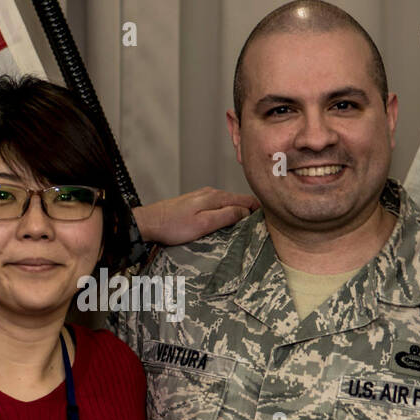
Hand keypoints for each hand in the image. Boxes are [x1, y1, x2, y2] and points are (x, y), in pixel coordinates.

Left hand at [133, 188, 258, 245]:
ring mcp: (202, 197)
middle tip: (260, 226)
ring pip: (227, 204)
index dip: (258, 209)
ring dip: (237, 213)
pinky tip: (225, 223)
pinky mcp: (195, 203)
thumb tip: (245, 212)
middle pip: (238, 201)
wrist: (149, 223)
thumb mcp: (203, 224)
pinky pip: (217, 207)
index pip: (246, 200)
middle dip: (250, 211)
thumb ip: (226, 216)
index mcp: (215, 197)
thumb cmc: (173, 226)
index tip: (269, 220)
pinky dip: (225, 213)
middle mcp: (210, 193)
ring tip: (246, 226)